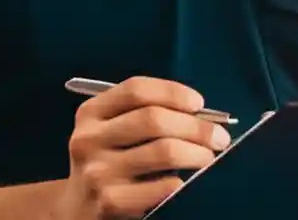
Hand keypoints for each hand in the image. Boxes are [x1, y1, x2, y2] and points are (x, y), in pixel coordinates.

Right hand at [57, 76, 230, 219]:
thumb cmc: (108, 163)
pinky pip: (163, 187)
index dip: (173, 92)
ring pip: (163, 151)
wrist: (78, 210)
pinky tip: (185, 183)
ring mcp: (98, 171)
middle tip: (219, 137)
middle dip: (196, 126)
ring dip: (197, 153)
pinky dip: (183, 182)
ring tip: (208, 158)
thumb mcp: (110, 132)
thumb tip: (201, 116)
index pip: (136, 89)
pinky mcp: (110, 202)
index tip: (199, 104)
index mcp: (90, 113)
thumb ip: (143, 116)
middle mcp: (88, 139)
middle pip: (153, 119)